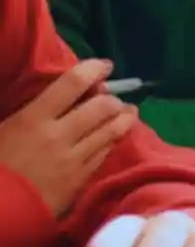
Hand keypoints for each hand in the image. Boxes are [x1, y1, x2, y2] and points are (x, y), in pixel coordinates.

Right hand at [0, 59, 136, 216]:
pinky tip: (116, 136)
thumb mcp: (3, 129)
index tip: (104, 66)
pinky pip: (105, 154)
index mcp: (34, 119)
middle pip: (101, 107)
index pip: (72, 83)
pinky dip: (114, 140)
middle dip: (113, 98)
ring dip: (124, 118)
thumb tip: (55, 98)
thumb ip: (31, 112)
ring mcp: (74, 159)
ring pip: (111, 131)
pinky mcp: (81, 181)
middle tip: (114, 97)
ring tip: (129, 112)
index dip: (93, 70)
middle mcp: (60, 135)